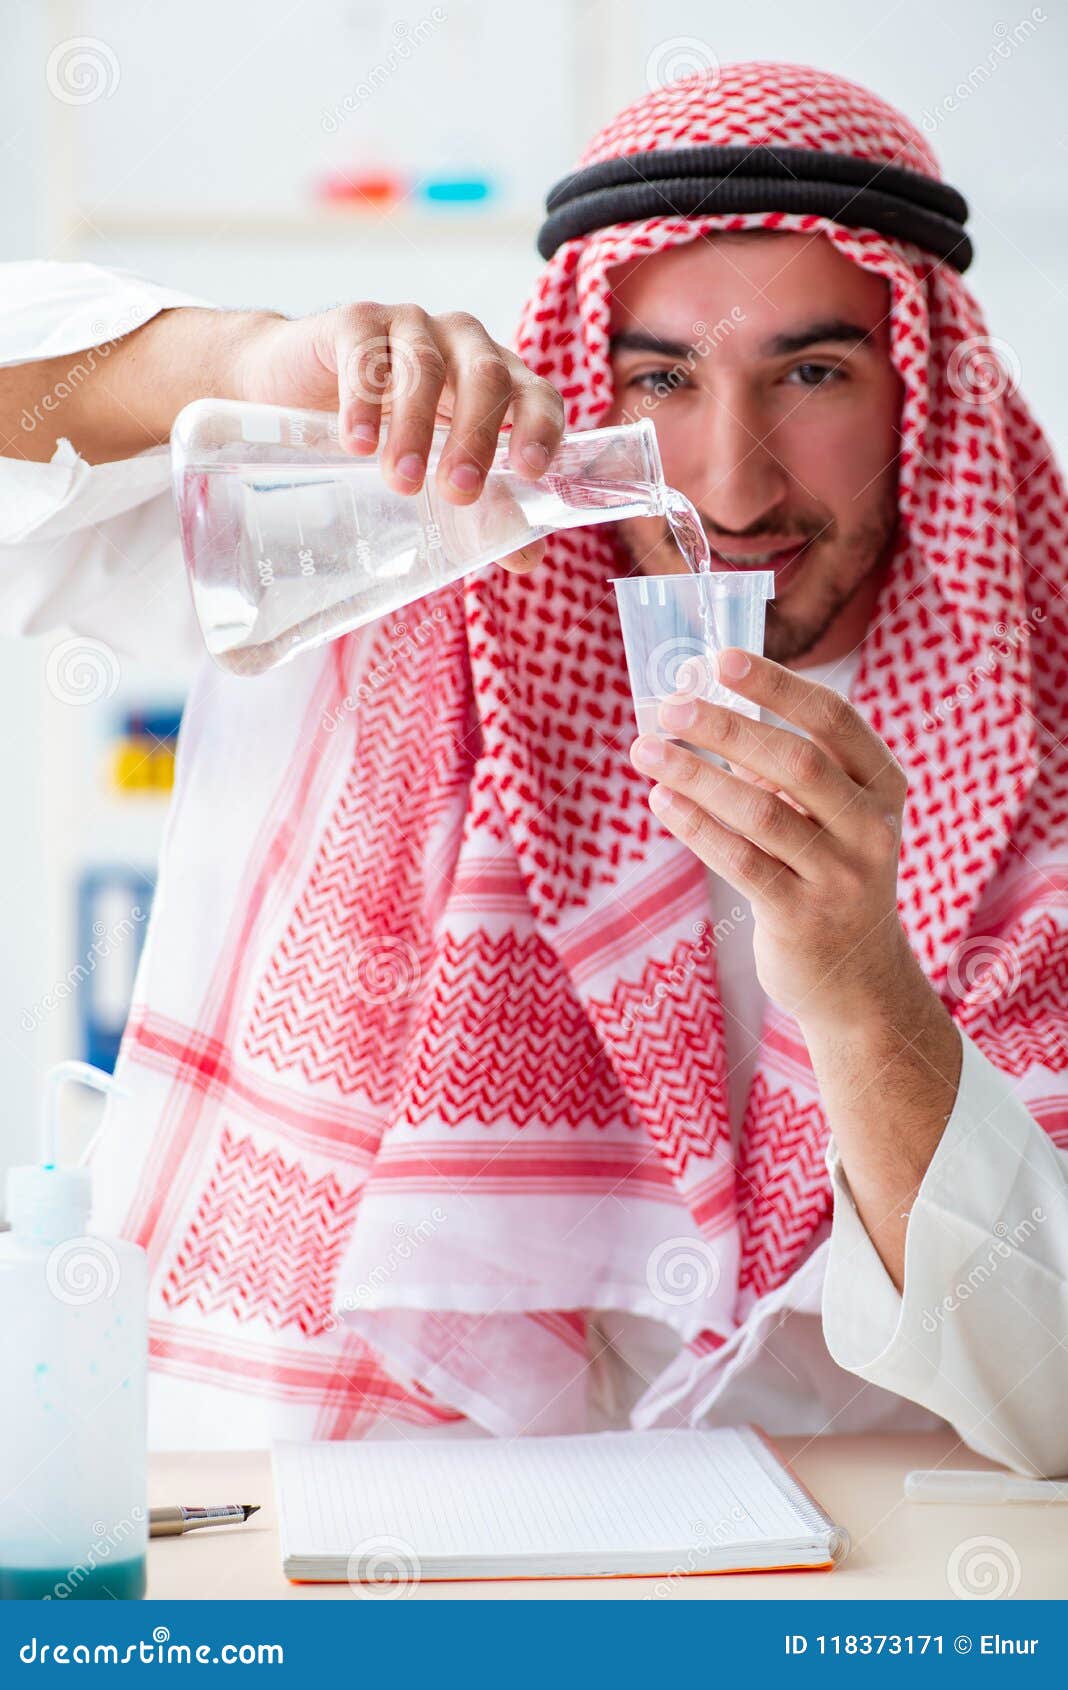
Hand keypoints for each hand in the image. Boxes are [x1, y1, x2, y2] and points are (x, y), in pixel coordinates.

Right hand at [230, 302, 565, 572]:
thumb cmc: (386, 435)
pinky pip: (366, 354)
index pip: (537, 394)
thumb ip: (485, 514)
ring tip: (403, 481)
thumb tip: (527, 556)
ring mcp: (411, 326)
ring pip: (426, 367)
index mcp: (498, 381)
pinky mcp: (356, 321)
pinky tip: (357, 444)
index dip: (539, 427)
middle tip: (457, 491)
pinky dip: (362, 401)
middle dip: (476, 436)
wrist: (295, 388)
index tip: (528, 471)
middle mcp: (463, 344)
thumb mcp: (438, 476)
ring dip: (416, 428)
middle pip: (487, 376)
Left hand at [629, 648, 923, 1029]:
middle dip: (726, 727)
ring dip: (696, 775)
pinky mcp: (802, 917)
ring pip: (760, 812)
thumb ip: (779, 766)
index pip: (834, 718)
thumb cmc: (826, 872)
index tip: (721, 658)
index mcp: (883, 784)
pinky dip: (695, 826)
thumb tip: (697, 706)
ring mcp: (841, 876)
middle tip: (670, 706)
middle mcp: (872, 827)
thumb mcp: (826, 814)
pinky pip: (740, 861)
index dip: (777, 684)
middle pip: (795, 759)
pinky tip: (661, 800)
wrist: (857, 977)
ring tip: (646, 749)